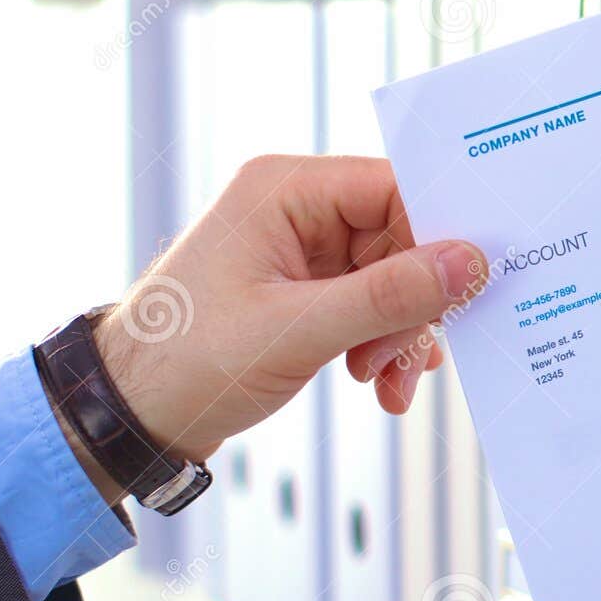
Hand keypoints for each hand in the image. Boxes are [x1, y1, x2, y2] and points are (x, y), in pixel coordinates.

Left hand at [65, 155, 486, 502]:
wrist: (131, 414)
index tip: (467, 288)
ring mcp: (301, 254)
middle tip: (408, 358)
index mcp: (284, 190)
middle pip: (399, 238)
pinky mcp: (305, 293)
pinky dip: (382, 347)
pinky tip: (380, 385)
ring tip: (384, 383)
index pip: (392, 187)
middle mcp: (295, 210)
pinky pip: (370, 308)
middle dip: (413, 305)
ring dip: (399, 336)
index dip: (436, 236)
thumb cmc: (190, 360)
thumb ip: (389, 296)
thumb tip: (469, 262)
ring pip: (391, 280)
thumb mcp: (298, 329)